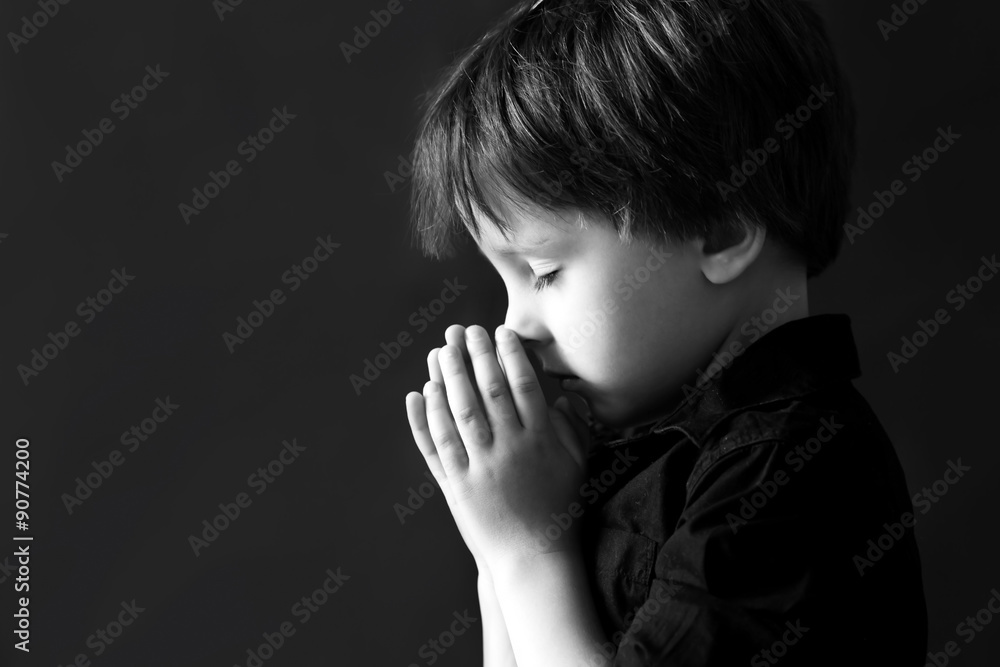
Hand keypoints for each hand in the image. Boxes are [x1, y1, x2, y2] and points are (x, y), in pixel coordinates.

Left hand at [405, 324, 590, 572]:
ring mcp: (480, 468)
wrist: (533, 556)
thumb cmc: (558, 509)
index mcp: (539, 440)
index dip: (509, 355)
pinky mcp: (457, 486)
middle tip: (464, 330)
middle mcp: (509, 449)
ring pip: (459, 413)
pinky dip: (425, 418)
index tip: (499, 331)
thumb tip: (562, 399)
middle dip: (475, 356)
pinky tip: (418, 392)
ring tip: (439, 351)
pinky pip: (437, 445)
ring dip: (447, 377)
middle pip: (488, 391)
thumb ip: (572, 430)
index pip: (523, 386)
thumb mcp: (576, 466)